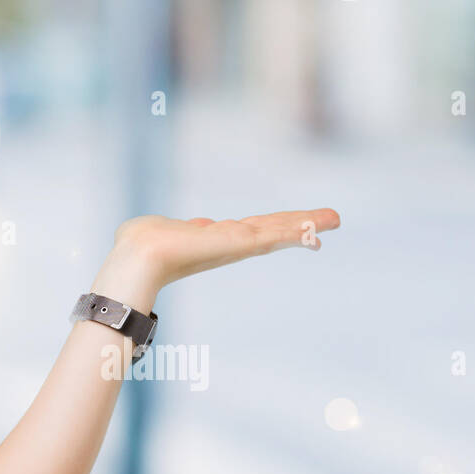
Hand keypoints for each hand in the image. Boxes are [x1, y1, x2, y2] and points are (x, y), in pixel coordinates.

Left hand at [110, 207, 341, 290]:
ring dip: (306, 224)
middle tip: (334, 218)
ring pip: (278, 230)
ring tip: (334, 218)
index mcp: (215, 238)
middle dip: (302, 224)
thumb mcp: (168, 230)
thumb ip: (185, 229)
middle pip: (273, 229)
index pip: (254, 231)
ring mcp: (237, 244)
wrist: (140, 255)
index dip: (279, 228)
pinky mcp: (240, 244)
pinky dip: (294, 231)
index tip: (303, 228)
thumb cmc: (141, 243)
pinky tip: (314, 228)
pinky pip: (274, 234)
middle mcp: (230, 242)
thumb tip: (192, 226)